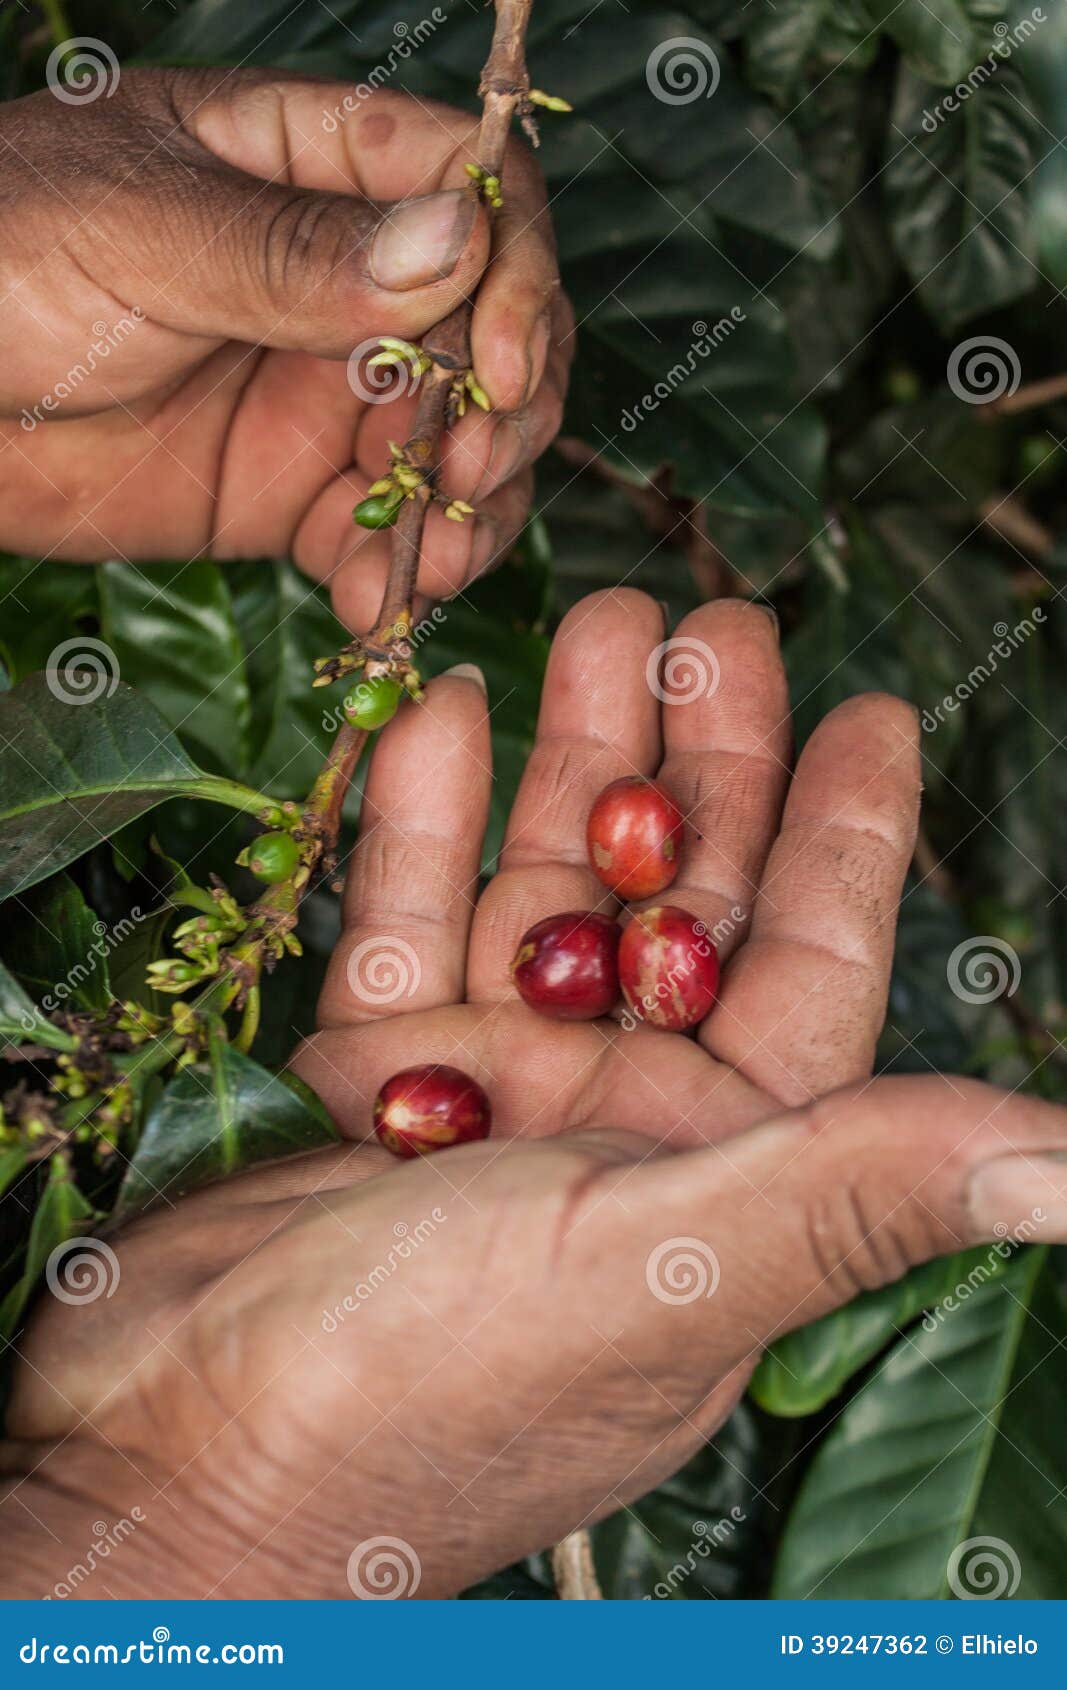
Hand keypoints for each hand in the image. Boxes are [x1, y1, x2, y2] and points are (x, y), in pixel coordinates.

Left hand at [0, 70, 567, 627]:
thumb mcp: (139, 230)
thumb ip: (293, 251)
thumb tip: (455, 245)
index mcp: (311, 168)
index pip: (473, 191)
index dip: (513, 271)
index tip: (500, 357)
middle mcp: (342, 282)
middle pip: (493, 329)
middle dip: (508, 405)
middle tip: (472, 466)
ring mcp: (323, 393)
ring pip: (458, 442)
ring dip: (474, 504)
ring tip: (439, 556)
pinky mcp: (291, 494)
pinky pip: (382, 535)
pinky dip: (402, 575)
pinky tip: (385, 606)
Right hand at [6, 591, 1066, 1600]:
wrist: (180, 1458)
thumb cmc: (437, 1390)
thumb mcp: (668, 1271)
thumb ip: (857, 1192)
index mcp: (717, 1173)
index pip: (811, 974)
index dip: (846, 837)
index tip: (869, 708)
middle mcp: (614, 1124)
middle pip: (680, 908)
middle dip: (704, 763)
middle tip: (714, 623)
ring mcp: (486, 1092)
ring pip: (547, 891)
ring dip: (571, 758)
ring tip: (595, 627)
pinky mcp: (367, 1075)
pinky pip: (411, 919)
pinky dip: (427, 819)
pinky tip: (442, 710)